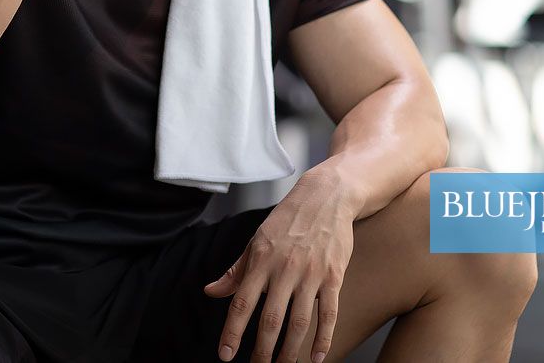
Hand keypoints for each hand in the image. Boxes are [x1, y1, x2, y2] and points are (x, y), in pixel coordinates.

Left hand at [203, 169, 357, 362]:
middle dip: (261, 351)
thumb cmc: (288, 220)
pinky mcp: (333, 276)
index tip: (225, 355)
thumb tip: (210, 291)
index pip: (242, 303)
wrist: (326, 197)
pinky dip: (322, 339)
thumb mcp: (256, 241)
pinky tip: (315, 357)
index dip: (232, 332)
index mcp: (261, 260)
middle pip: (270, 319)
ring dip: (289, 352)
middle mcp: (284, 269)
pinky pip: (328, 314)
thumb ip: (235, 271)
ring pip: (298, 322)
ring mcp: (311, 274)